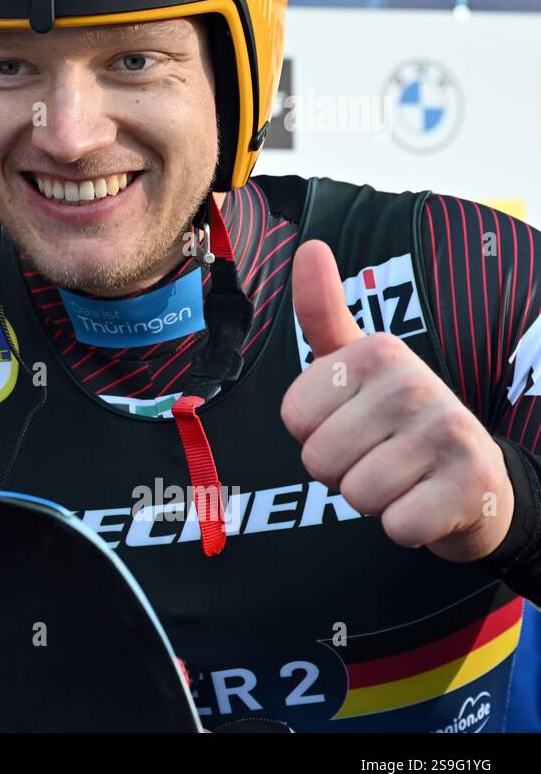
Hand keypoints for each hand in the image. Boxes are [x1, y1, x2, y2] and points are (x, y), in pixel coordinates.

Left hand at [280, 240, 511, 562]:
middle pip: (319, 459)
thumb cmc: (400, 421)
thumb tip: (309, 246)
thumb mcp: (357, 363)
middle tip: (380, 457)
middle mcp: (417, 382)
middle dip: (341, 471)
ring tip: (403, 478)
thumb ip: (323, 313)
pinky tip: (428, 504)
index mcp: (377, 352)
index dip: (315, 434)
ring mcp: (450, 431)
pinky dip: (405, 527)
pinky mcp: (473, 485)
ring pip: (355, 493)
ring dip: (373, 500)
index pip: (294, 418)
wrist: (479, 481)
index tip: (354, 424)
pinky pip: (397, 525)